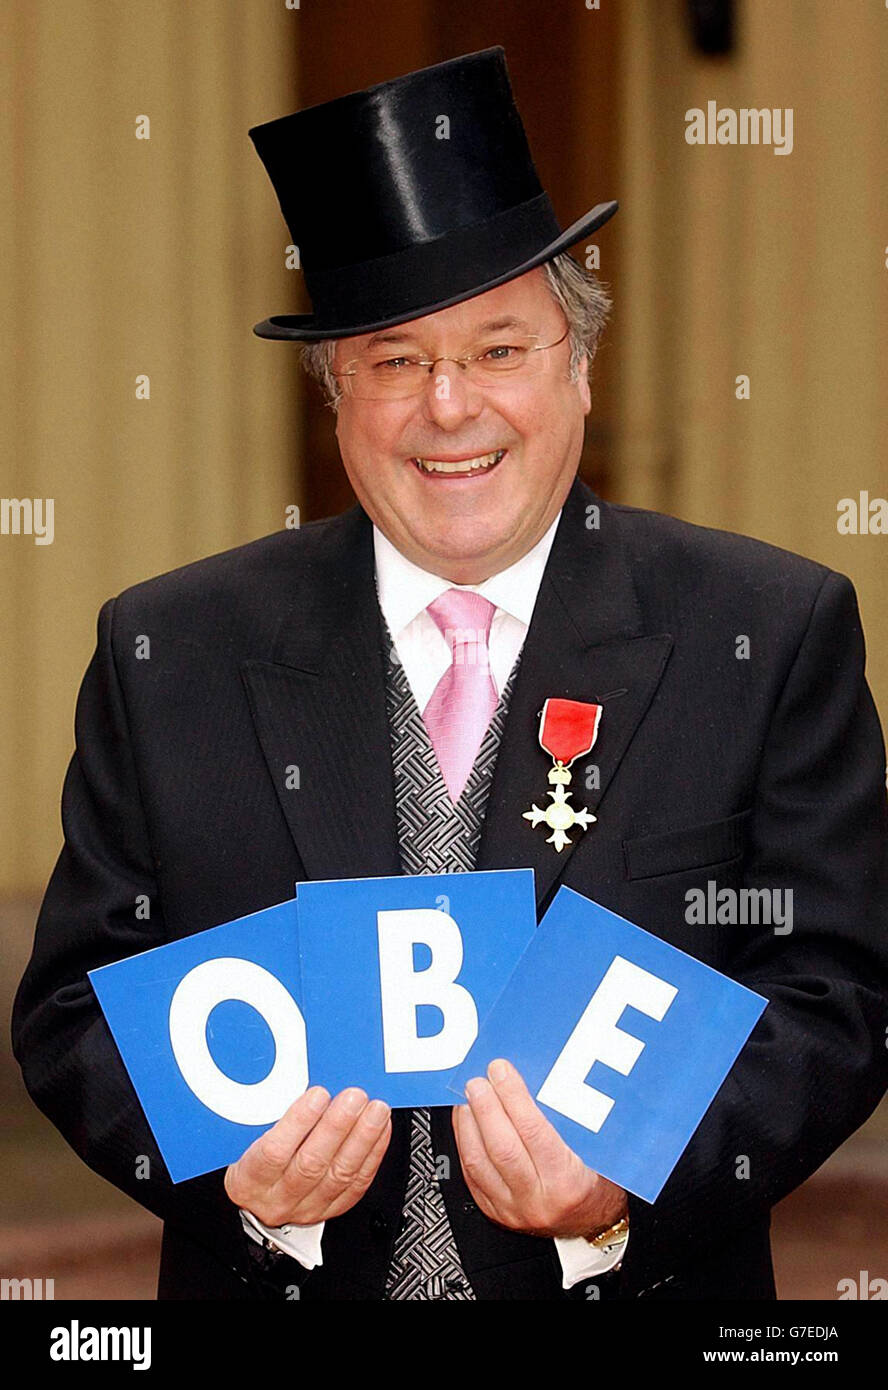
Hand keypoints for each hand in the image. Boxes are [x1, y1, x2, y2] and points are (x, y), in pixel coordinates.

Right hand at [224, 1085, 390, 1226]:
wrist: (254, 1206)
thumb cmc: (250, 1165)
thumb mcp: (244, 1142)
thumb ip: (268, 1119)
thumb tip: (302, 1087)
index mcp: (250, 1180)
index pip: (274, 1153)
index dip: (298, 1122)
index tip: (318, 1094)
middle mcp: (278, 1199)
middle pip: (311, 1164)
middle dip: (338, 1126)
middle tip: (355, 1097)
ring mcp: (306, 1208)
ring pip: (339, 1175)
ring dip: (362, 1138)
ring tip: (376, 1110)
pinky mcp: (330, 1209)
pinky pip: (357, 1186)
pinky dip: (372, 1155)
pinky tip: (380, 1131)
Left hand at [452, 1058, 626, 1238]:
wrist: (594, 1225)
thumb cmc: (599, 1183)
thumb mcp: (598, 1154)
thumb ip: (570, 1121)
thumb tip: (537, 1078)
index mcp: (568, 1185)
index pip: (534, 1133)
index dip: (513, 1097)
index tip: (502, 1071)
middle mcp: (538, 1202)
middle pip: (502, 1149)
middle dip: (485, 1108)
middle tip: (477, 1082)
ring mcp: (513, 1211)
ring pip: (479, 1164)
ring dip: (468, 1125)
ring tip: (466, 1098)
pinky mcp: (497, 1213)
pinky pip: (471, 1177)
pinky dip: (464, 1145)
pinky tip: (464, 1124)